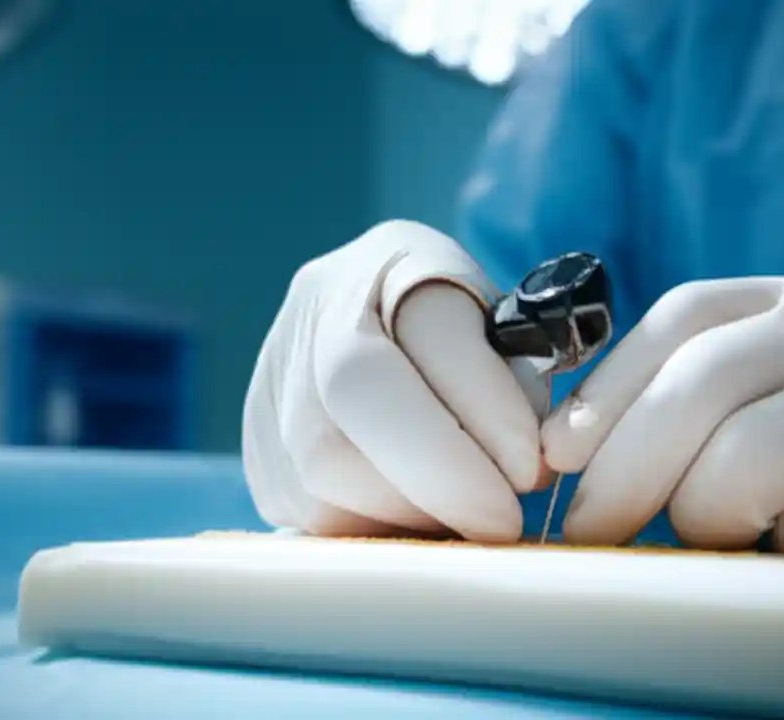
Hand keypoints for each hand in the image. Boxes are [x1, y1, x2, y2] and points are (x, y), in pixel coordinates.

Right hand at [242, 220, 548, 541]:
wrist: (389, 343)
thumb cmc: (479, 347)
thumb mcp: (517, 344)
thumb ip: (520, 387)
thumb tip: (521, 467)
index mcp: (392, 259)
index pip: (427, 325)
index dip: (479, 404)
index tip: (527, 471)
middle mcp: (315, 306)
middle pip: (351, 390)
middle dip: (436, 473)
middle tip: (498, 520)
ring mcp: (272, 374)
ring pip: (323, 463)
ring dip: (407, 507)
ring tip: (458, 512)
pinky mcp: (256, 449)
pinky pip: (306, 508)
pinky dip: (372, 525)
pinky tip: (412, 514)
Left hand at [543, 270, 783, 558]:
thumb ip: (713, 383)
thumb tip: (580, 448)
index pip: (683, 322)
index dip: (607, 388)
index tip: (555, 450)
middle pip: (692, 388)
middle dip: (622, 470)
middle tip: (589, 526)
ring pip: (736, 467)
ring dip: (704, 515)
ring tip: (720, 535)